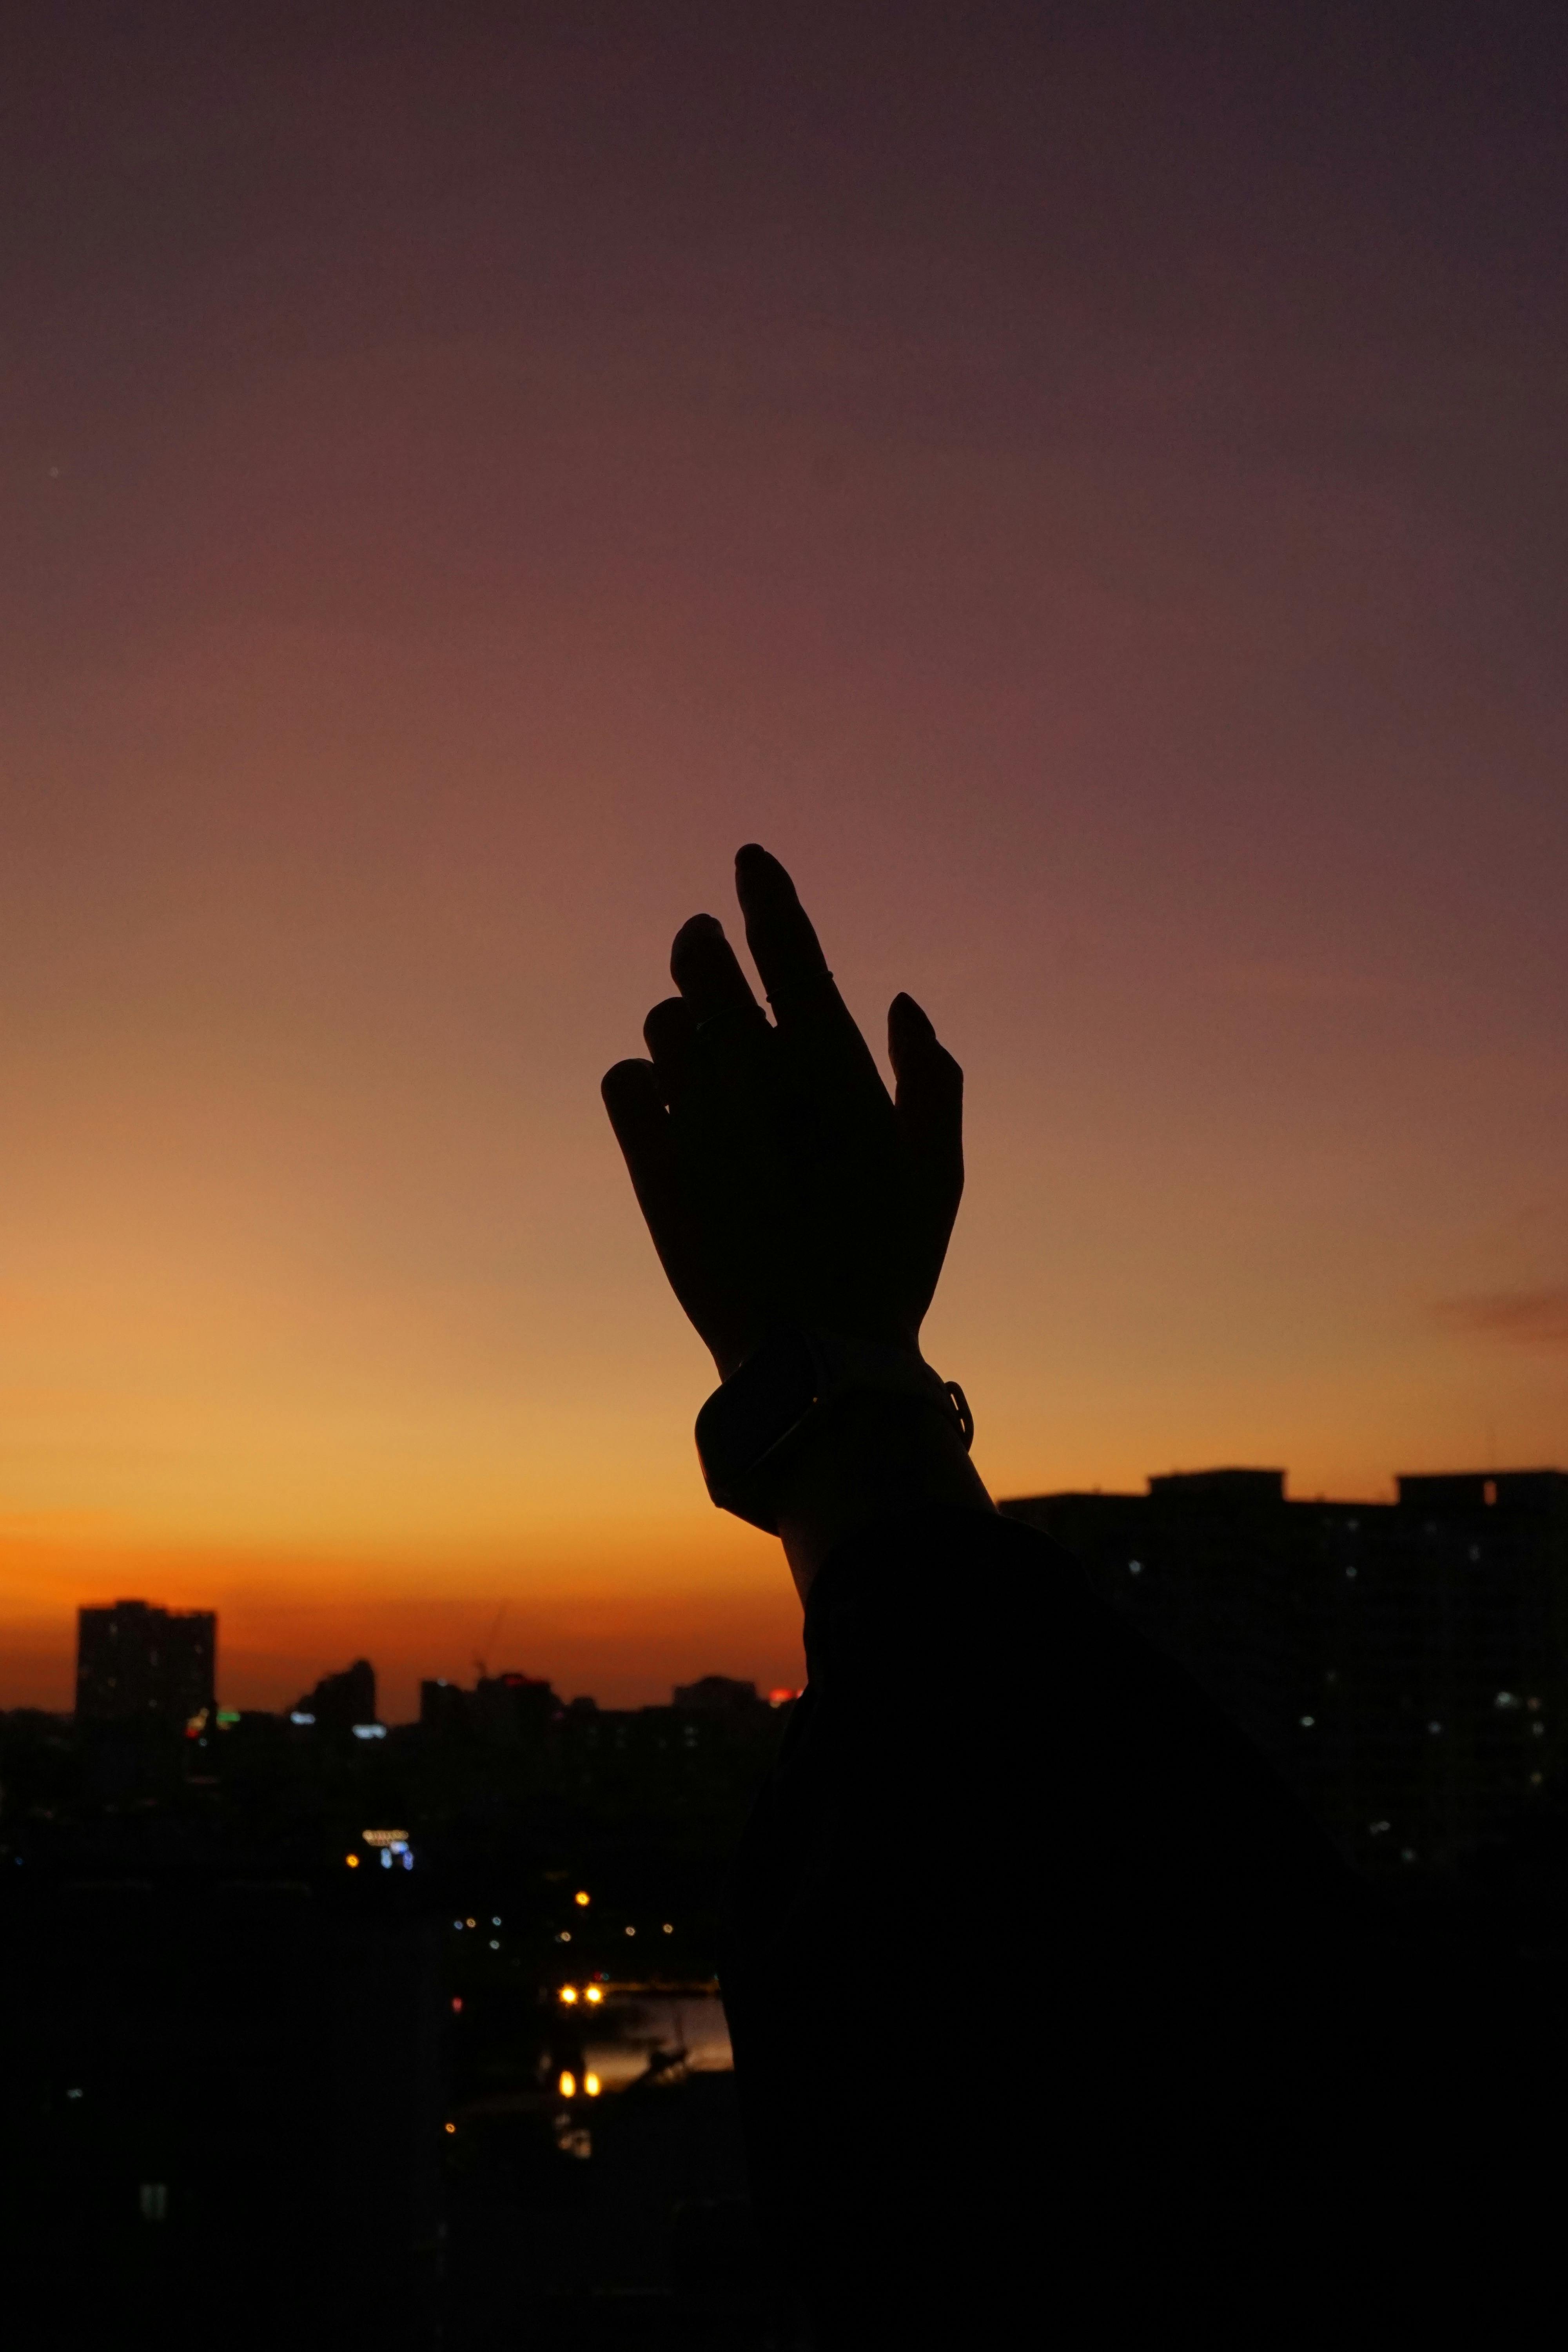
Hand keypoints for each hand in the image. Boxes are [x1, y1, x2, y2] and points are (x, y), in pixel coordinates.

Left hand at [601, 845, 964, 1381]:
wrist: (813, 1355)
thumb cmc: (889, 1264)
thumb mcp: (939, 1172)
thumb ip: (931, 1077)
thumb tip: (901, 1003)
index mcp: (834, 1069)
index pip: (791, 950)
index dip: (767, 895)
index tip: (749, 860)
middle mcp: (760, 1077)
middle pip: (706, 967)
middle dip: (702, 945)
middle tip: (702, 944)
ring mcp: (699, 1117)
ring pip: (664, 1023)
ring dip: (677, 1020)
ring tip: (695, 1048)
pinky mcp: (651, 1163)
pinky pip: (624, 1082)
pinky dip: (639, 1079)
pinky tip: (662, 1100)